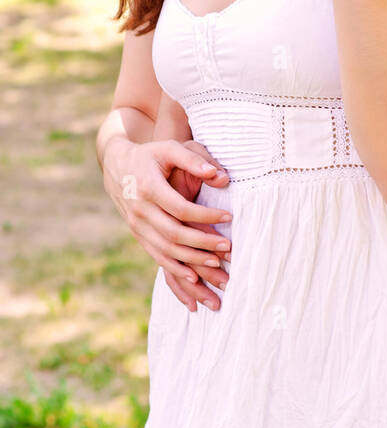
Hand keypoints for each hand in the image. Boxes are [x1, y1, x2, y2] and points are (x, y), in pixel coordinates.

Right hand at [102, 135, 231, 313]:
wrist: (117, 165)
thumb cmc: (150, 155)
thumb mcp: (170, 149)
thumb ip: (194, 160)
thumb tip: (221, 177)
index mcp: (149, 188)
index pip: (180, 208)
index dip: (205, 215)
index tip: (229, 217)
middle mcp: (140, 210)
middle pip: (173, 234)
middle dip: (202, 243)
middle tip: (228, 247)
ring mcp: (136, 225)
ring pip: (165, 250)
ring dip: (191, 260)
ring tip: (216, 264)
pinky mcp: (137, 234)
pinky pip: (156, 256)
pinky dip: (174, 268)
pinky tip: (194, 278)